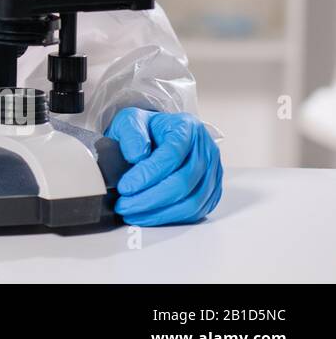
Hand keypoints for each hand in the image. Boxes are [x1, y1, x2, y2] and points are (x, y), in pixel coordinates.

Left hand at [105, 107, 222, 225]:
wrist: (159, 135)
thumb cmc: (147, 129)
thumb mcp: (131, 120)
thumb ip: (131, 134)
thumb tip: (137, 156)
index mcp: (187, 128)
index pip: (171, 155)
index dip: (147, 175)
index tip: (125, 187)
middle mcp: (205, 149)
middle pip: (183, 182)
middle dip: (150, 199)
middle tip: (124, 205)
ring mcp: (213, 172)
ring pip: (192, 202)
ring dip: (160, 213)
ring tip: (133, 213)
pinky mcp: (212, 190)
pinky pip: (197, 211)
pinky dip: (171, 217)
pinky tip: (150, 215)